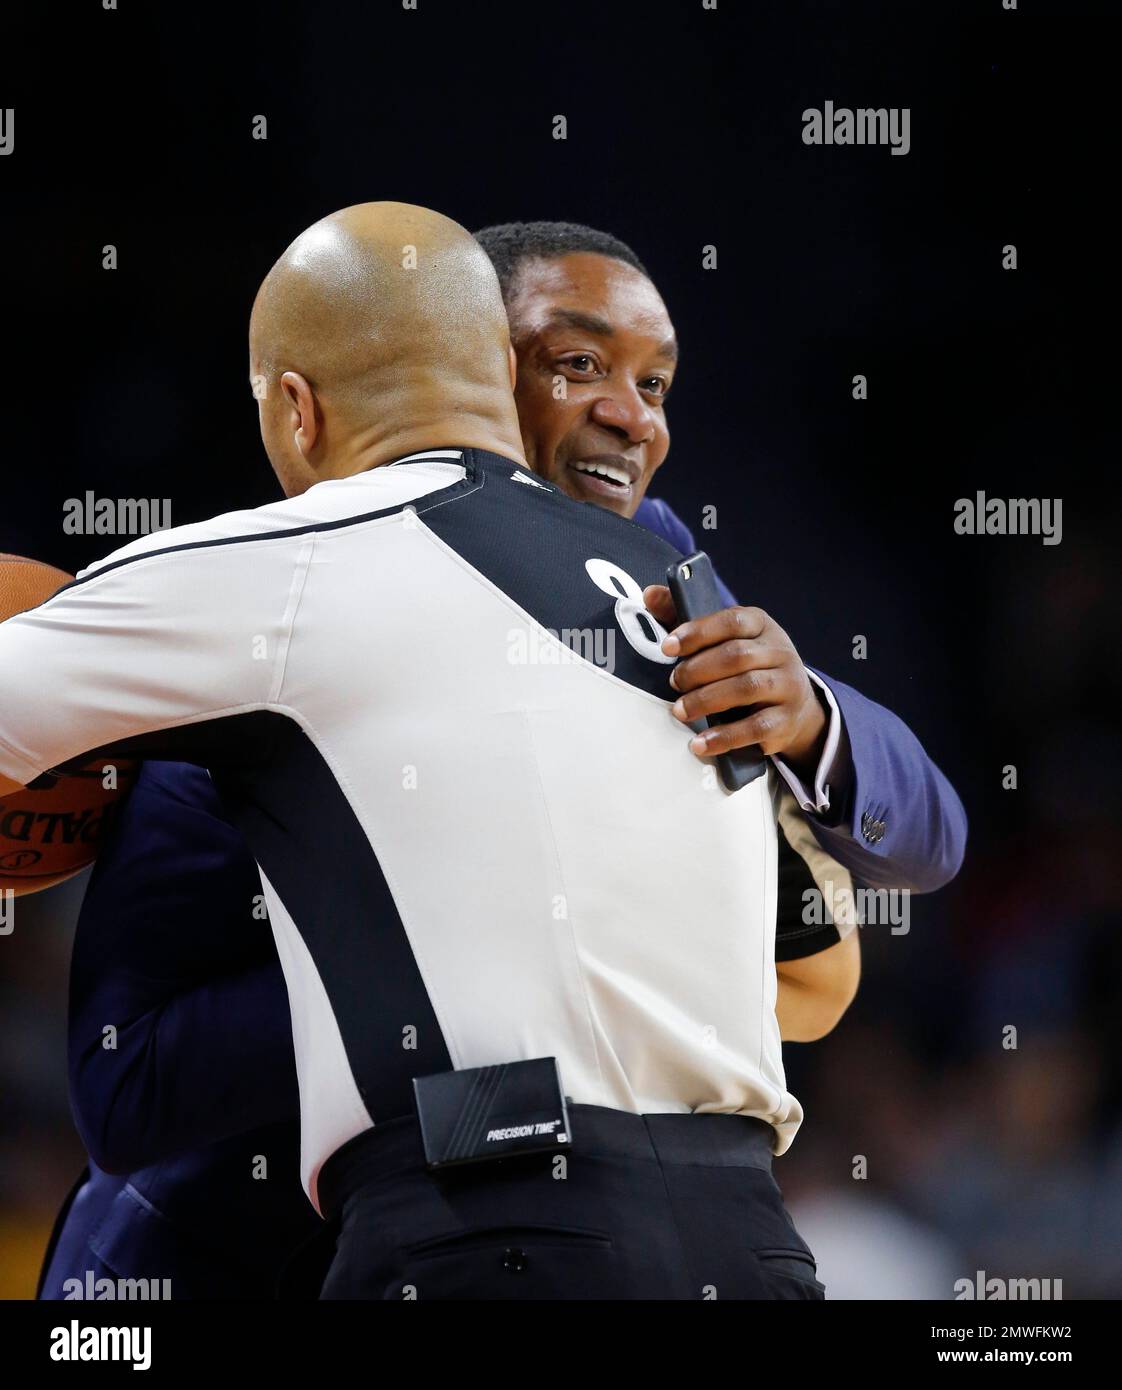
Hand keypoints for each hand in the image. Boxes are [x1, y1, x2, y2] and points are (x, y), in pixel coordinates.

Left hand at [642, 586, 827, 775]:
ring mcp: (787, 685)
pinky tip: (699, 743)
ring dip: (706, 700)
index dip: (697, 632)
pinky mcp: (786, 720)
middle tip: (674, 682)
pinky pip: (755, 728)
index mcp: (761, 625)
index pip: (731, 620)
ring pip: (747, 687)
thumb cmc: (746, 666)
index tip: (667, 646)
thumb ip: (684, 616)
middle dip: (697, 670)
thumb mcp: (723, 639)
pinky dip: (724, 737)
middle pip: (737, 655)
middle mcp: (779, 651)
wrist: (795, 706)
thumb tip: (649, 594)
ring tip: (680, 710)